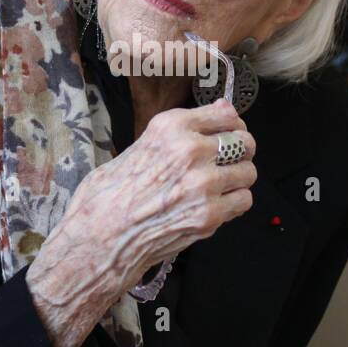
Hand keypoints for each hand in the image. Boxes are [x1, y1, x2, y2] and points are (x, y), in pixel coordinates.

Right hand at [26, 98, 255, 346]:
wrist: (100, 237)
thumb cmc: (111, 193)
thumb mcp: (140, 145)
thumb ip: (184, 129)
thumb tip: (222, 109)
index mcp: (170, 127)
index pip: (225, 114)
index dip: (231, 125)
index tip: (229, 133)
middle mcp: (190, 150)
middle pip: (243, 142)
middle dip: (240, 151)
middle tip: (227, 162)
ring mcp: (203, 184)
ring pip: (248, 172)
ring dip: (238, 179)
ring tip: (218, 188)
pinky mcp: (210, 215)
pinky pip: (243, 200)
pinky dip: (234, 204)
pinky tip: (215, 205)